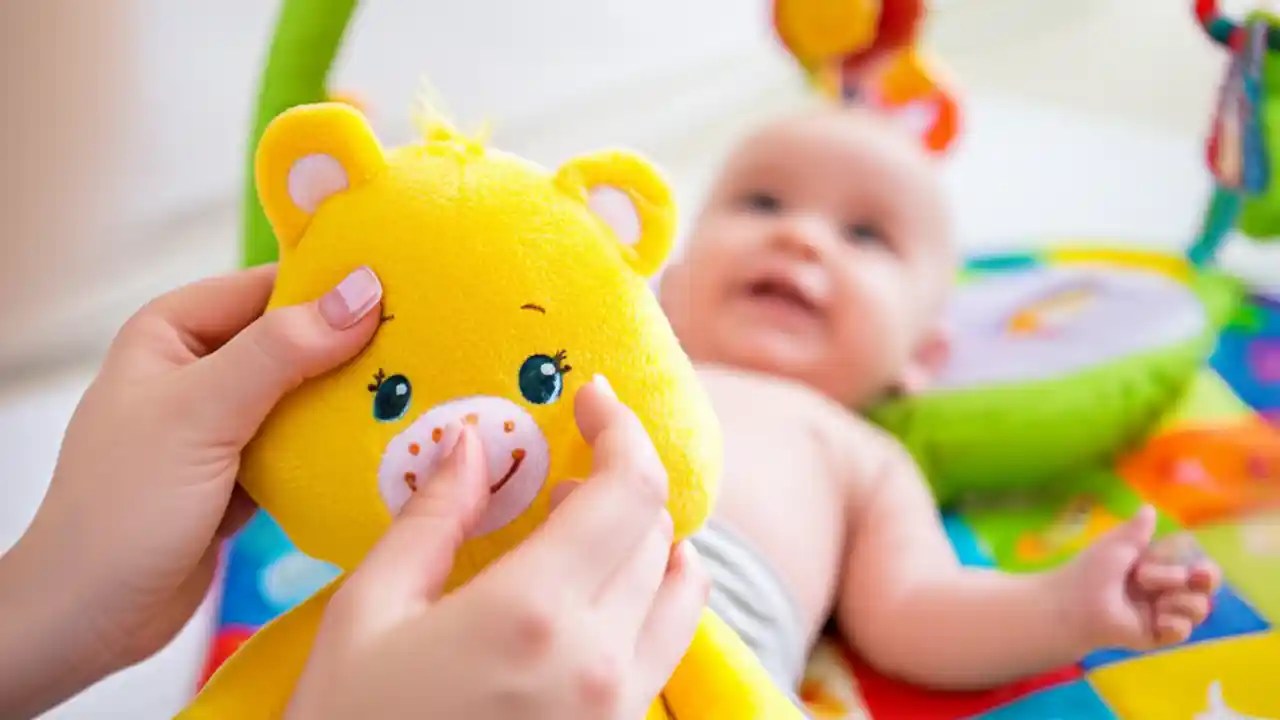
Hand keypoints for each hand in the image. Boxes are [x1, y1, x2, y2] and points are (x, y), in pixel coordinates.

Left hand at [0, 265, 382, 716]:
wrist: (91, 617)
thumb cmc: (124, 507)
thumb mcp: (202, 415)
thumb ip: (280, 351)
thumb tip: (362, 291)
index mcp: (172, 332)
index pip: (267, 288)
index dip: (331, 288)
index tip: (404, 294)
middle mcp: (199, 368)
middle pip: (294, 340)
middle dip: (352, 349)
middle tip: (425, 352)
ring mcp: (223, 423)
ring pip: (305, 395)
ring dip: (350, 402)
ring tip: (417, 397)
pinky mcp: (244, 473)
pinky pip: (304, 445)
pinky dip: (337, 448)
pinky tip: (383, 446)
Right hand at [287, 377, 709, 719]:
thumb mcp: (368, 617)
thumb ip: (430, 520)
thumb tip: (470, 446)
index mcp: (533, 615)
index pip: (629, 490)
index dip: (622, 429)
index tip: (594, 399)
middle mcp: (599, 663)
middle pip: (657, 531)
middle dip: (621, 480)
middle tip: (564, 468)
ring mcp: (618, 709)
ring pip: (681, 590)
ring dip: (651, 538)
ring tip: (591, 524)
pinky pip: (666, 647)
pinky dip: (655, 597)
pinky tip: (601, 591)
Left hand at [1061, 506, 1220, 651]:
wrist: (1076, 604)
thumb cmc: (1092, 571)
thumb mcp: (1117, 546)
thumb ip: (1137, 531)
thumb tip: (1149, 507)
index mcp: (1157, 567)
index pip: (1195, 565)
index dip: (1203, 567)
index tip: (1198, 565)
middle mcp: (1164, 590)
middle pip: (1204, 588)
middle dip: (1206, 581)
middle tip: (1195, 576)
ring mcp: (1162, 614)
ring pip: (1198, 609)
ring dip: (1183, 602)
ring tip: (1159, 601)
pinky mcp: (1157, 636)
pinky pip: (1182, 632)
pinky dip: (1175, 625)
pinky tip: (1160, 620)